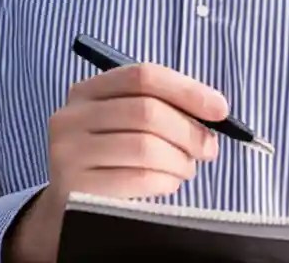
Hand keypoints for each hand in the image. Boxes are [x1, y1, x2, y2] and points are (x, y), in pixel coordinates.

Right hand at [6, 63, 228, 260]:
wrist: (70, 211)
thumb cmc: (112, 161)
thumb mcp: (126, 125)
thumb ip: (161, 108)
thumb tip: (214, 109)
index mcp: (87, 91)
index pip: (143, 76)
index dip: (187, 90)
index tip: (220, 109)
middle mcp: (71, 117)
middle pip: (147, 111)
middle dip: (189, 131)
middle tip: (209, 148)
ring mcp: (68, 153)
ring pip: (145, 146)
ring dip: (179, 160)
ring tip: (185, 168)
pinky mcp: (75, 188)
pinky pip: (138, 178)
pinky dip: (165, 180)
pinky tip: (168, 183)